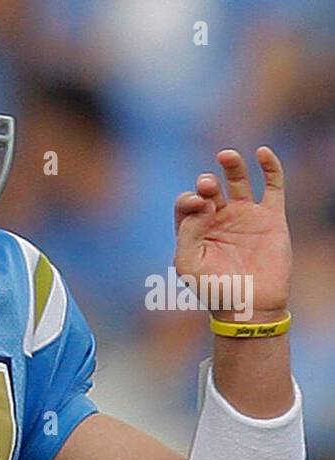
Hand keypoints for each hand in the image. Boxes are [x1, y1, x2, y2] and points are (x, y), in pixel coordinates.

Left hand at [173, 147, 290, 321]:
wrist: (249, 307)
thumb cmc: (214, 290)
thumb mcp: (188, 265)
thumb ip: (187, 234)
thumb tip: (200, 207)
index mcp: (195, 230)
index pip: (187, 203)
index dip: (189, 199)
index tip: (197, 207)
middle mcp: (218, 219)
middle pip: (210, 188)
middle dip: (206, 182)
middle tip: (208, 186)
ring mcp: (245, 216)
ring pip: (238, 180)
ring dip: (231, 165)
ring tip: (225, 155)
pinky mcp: (271, 217)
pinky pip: (273, 186)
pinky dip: (270, 167)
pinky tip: (263, 152)